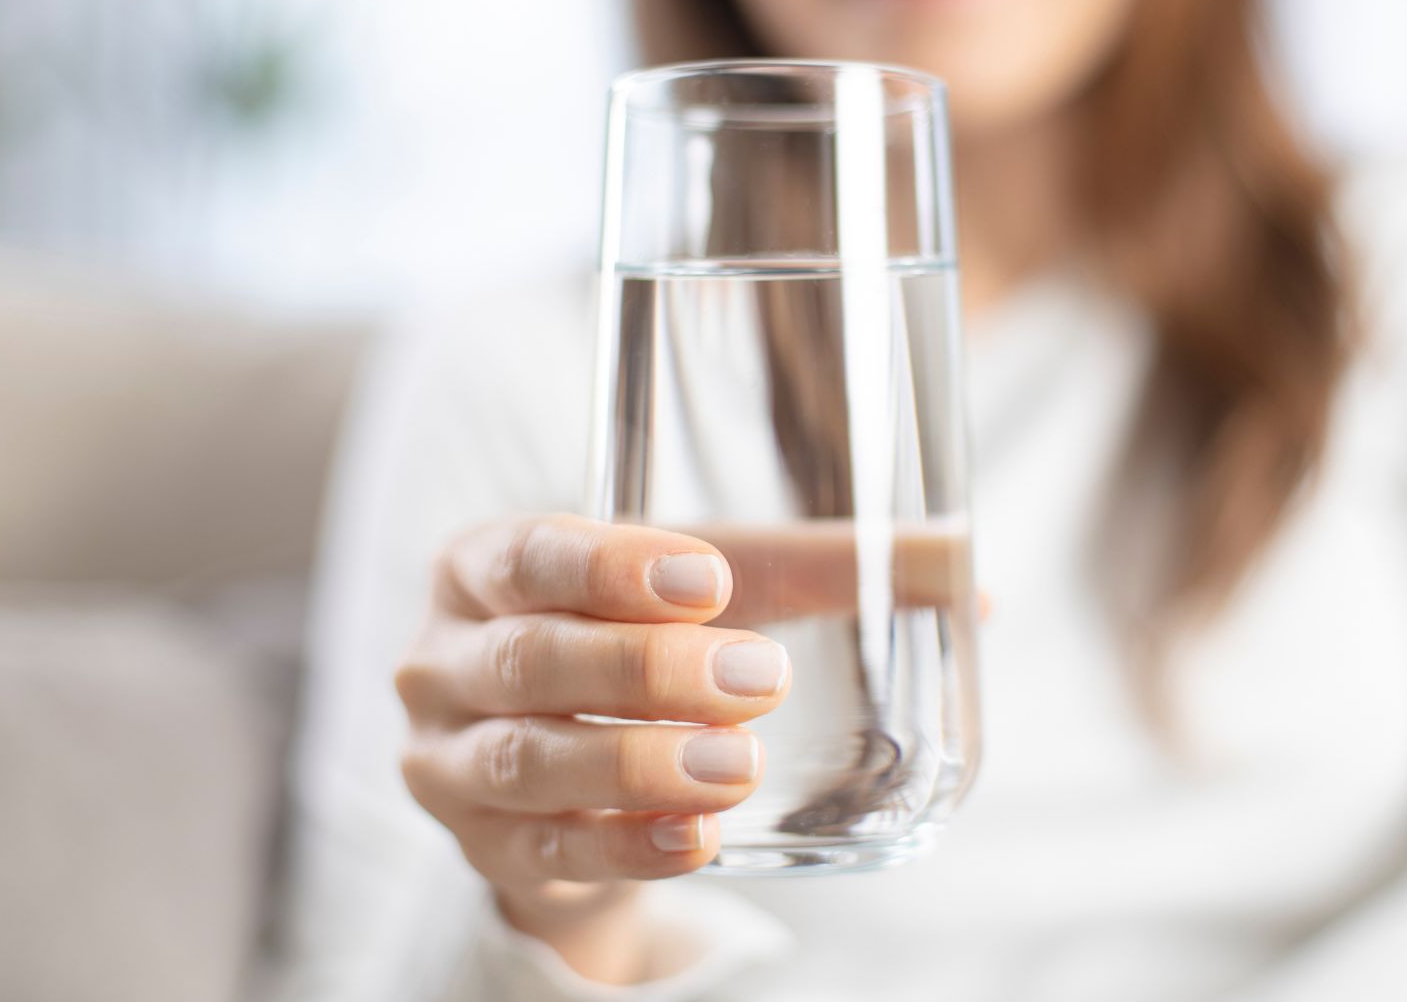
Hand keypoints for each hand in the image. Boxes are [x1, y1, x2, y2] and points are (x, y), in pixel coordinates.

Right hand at [394, 514, 790, 982]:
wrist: (568, 764)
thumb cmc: (638, 638)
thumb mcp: (714, 590)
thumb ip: (827, 569)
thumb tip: (965, 567)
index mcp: (483, 565)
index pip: (531, 555)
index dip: (614, 567)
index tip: (710, 581)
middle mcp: (442, 659)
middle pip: (530, 658)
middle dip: (645, 670)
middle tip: (759, 680)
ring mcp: (448, 760)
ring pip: (527, 760)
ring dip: (638, 764)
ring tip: (739, 766)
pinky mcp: (483, 846)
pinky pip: (549, 851)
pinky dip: (627, 846)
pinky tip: (698, 838)